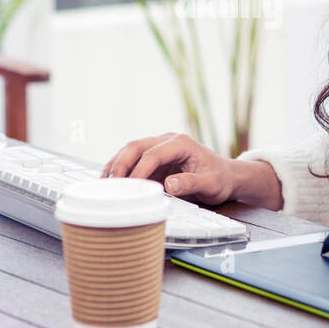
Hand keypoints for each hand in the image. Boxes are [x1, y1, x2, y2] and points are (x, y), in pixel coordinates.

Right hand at [102, 132, 236, 204]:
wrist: (225, 176)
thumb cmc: (219, 180)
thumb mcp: (210, 184)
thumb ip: (191, 184)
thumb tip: (169, 185)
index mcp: (181, 143)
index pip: (153, 154)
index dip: (139, 170)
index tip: (130, 187)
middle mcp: (167, 140)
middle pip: (136, 147)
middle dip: (120, 164)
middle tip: (109, 184)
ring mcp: (158, 148)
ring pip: (130, 151)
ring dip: (115, 166)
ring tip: (103, 184)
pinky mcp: (153, 159)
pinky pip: (132, 161)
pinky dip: (119, 169)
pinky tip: (110, 182)